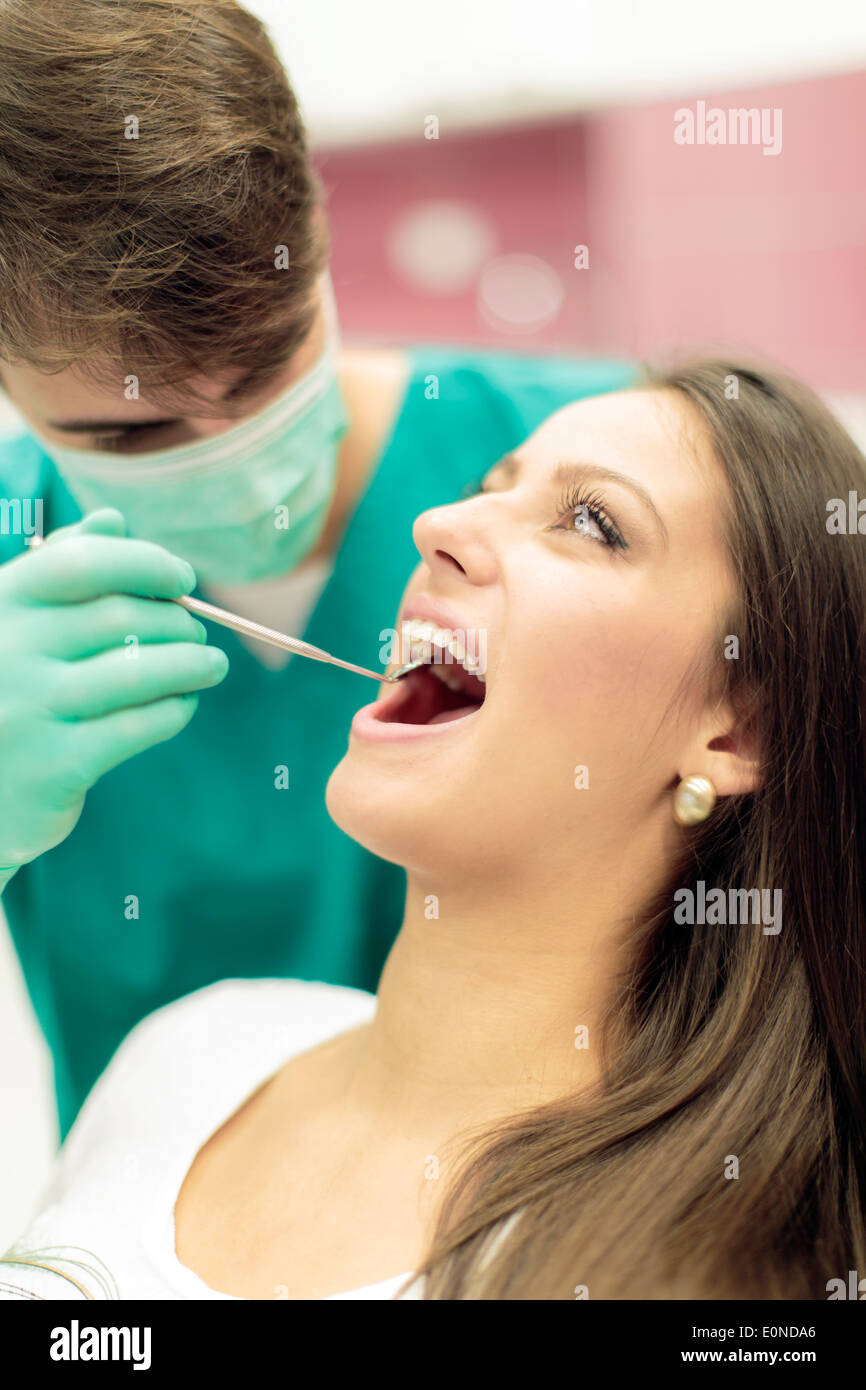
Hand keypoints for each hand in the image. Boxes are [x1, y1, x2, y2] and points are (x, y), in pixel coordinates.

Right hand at [0, 508, 227, 879]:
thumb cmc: (4, 690)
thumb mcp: (15, 621)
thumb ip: (57, 566)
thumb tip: (113, 521)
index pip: (84, 563)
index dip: (146, 564)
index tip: (183, 579)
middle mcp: (5, 652)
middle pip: (121, 618)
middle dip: (177, 623)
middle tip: (199, 635)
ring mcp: (25, 711)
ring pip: (138, 673)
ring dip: (191, 664)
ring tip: (211, 665)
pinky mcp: (53, 767)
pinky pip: (137, 726)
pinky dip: (174, 710)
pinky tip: (183, 704)